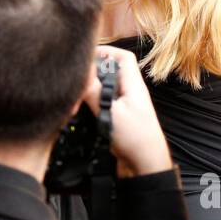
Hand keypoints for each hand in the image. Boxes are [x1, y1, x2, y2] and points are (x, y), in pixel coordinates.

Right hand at [83, 45, 169, 178]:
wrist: (145, 168)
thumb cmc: (136, 140)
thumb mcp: (112, 112)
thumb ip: (95, 91)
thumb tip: (81, 71)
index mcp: (133, 86)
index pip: (123, 57)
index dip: (106, 51)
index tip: (85, 55)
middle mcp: (129, 93)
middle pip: (109, 73)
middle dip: (92, 73)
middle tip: (75, 79)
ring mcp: (123, 107)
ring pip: (103, 90)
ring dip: (89, 92)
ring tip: (75, 99)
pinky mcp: (117, 120)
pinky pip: (101, 106)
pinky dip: (90, 106)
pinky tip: (80, 112)